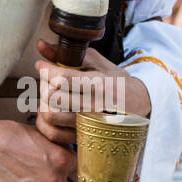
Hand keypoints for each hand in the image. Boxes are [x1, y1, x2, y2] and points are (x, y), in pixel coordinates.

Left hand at [34, 39, 150, 145]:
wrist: (140, 107)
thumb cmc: (117, 82)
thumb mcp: (98, 63)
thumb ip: (69, 54)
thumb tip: (41, 45)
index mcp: (98, 84)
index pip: (62, 78)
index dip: (46, 69)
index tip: (42, 65)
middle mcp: (93, 105)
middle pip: (52, 97)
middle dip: (45, 86)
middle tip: (47, 82)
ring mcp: (89, 124)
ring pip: (51, 115)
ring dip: (45, 104)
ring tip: (51, 98)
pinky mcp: (85, 136)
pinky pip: (55, 133)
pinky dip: (48, 123)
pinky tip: (54, 113)